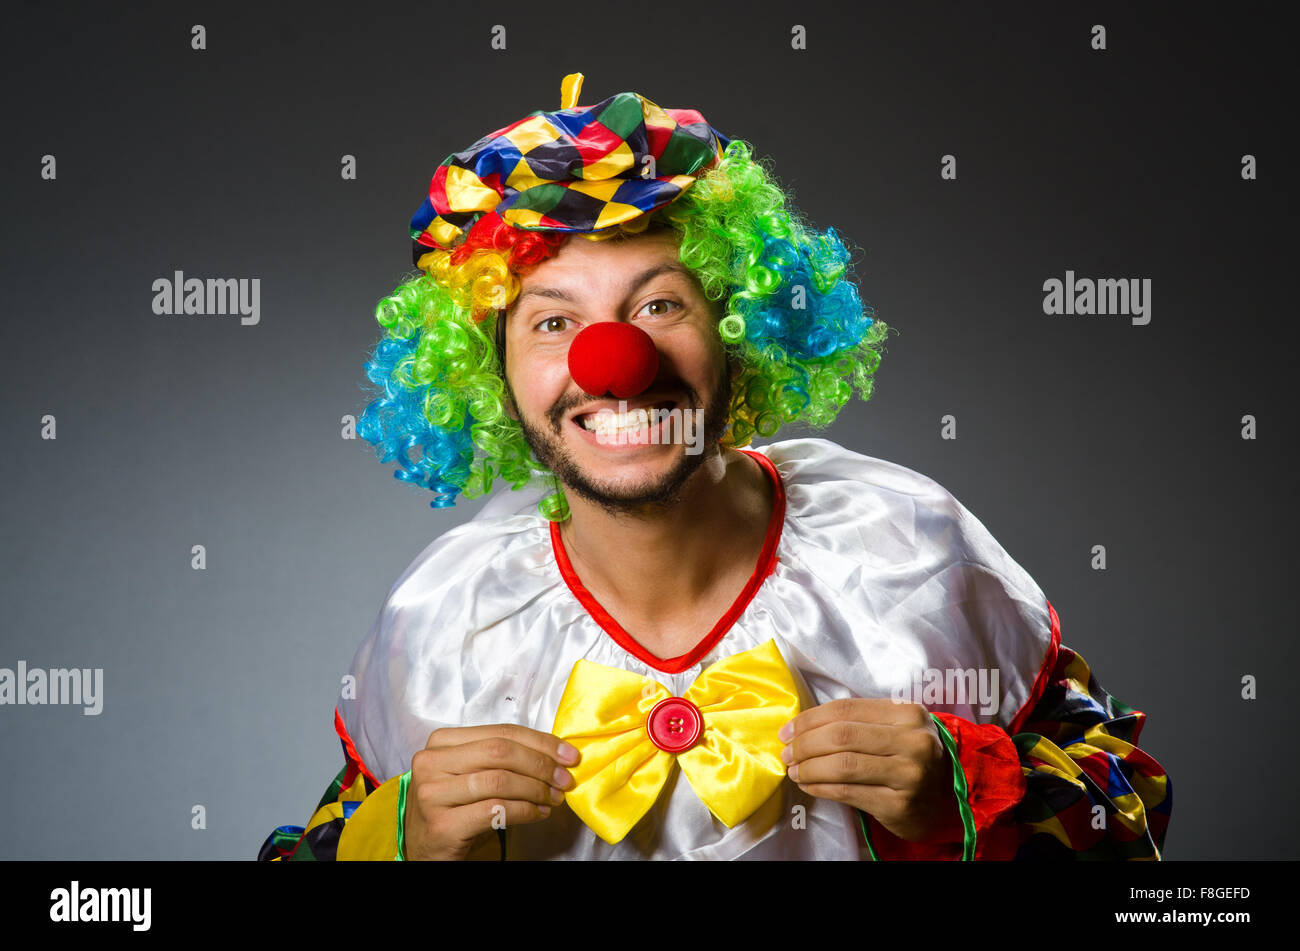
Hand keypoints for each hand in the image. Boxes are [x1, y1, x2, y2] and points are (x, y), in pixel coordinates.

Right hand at [404, 723, 579, 860]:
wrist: (424, 850)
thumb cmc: (454, 809)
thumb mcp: (471, 775)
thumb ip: (501, 759)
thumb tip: (555, 754)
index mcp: (441, 742)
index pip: (501, 731)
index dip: (540, 742)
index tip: (567, 754)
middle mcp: (431, 763)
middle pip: (500, 752)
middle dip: (541, 764)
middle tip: (564, 779)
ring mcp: (432, 794)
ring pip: (500, 781)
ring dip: (536, 790)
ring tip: (553, 798)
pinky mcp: (442, 825)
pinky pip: (495, 810)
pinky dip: (525, 811)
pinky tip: (538, 814)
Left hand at [779, 698, 961, 843]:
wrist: (947, 800)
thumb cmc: (910, 757)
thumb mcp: (897, 728)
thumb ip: (860, 720)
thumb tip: (803, 725)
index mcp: (909, 713)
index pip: (845, 709)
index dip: (809, 719)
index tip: (787, 730)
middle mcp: (914, 741)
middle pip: (841, 736)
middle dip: (805, 744)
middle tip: (787, 753)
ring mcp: (910, 774)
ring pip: (842, 765)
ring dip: (809, 768)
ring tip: (794, 770)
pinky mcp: (900, 805)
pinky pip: (848, 792)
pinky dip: (821, 788)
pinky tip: (809, 785)